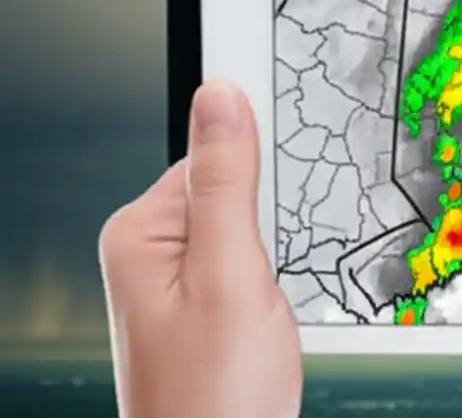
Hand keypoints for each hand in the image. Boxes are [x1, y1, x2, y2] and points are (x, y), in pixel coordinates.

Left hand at [100, 80, 301, 417]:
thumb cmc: (216, 397)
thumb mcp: (230, 275)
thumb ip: (227, 183)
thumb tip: (220, 97)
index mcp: (141, 233)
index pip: (213, 154)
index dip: (263, 171)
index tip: (298, 187)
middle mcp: (150, 252)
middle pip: (234, 190)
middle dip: (275, 222)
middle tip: (275, 275)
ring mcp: (176, 282)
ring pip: (250, 230)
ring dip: (278, 256)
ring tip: (270, 306)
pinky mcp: (202, 306)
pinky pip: (248, 263)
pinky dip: (274, 279)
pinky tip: (271, 313)